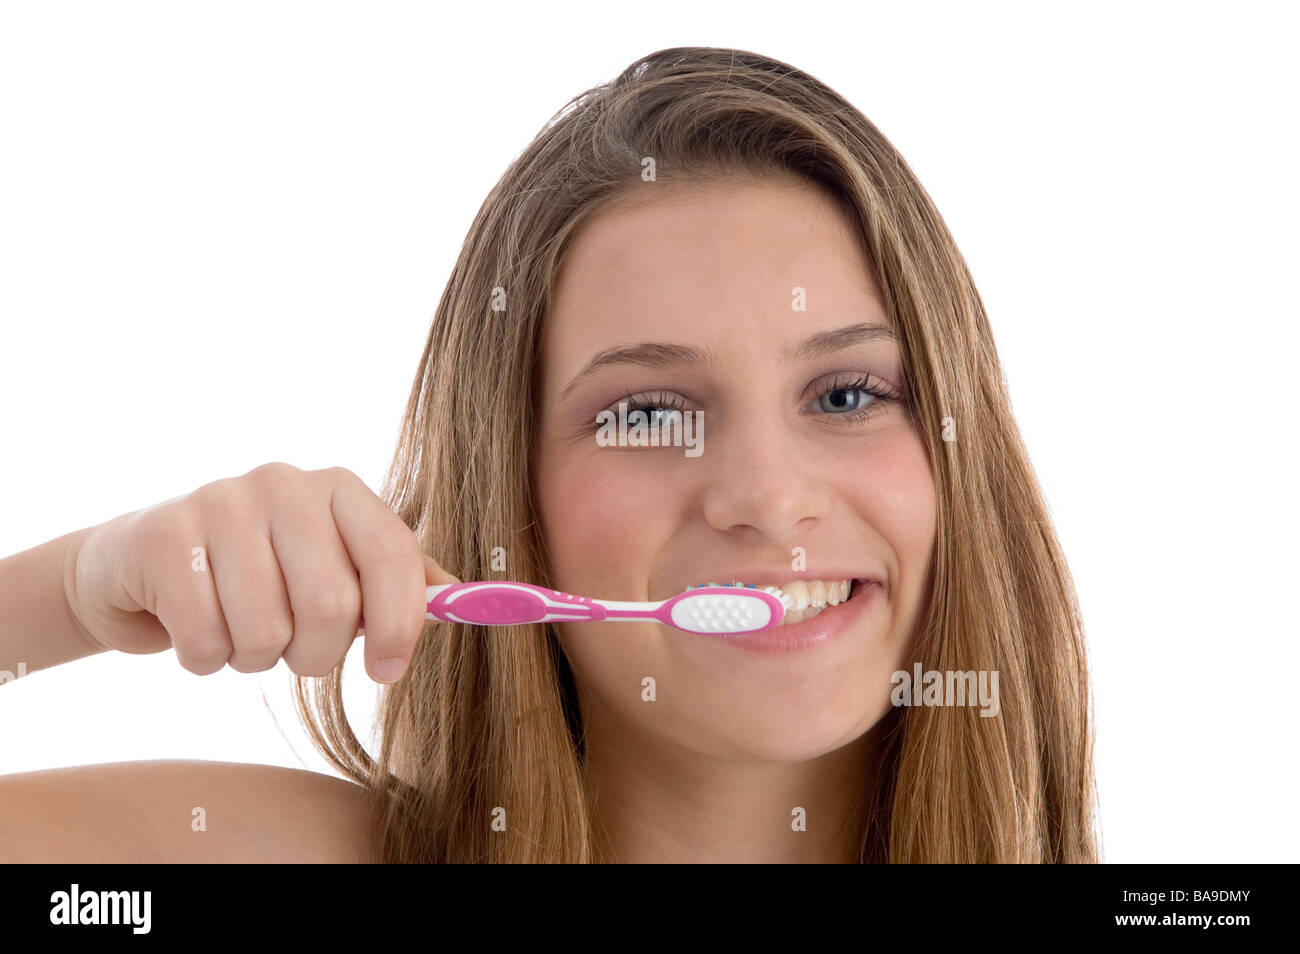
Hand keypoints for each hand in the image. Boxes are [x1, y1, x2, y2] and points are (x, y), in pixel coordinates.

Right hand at [63, 462, 457, 682]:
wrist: (144, 563)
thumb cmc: (261, 573)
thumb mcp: (336, 566)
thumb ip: (400, 581)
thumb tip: (463, 598)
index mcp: (340, 489)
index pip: (393, 556)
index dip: (399, 624)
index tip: (388, 672)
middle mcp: (285, 483)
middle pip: (331, 606)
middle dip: (315, 654)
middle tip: (293, 649)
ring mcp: (220, 501)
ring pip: (266, 632)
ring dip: (255, 658)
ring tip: (240, 630)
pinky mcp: (163, 536)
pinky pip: (206, 640)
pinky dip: (205, 659)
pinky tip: (197, 627)